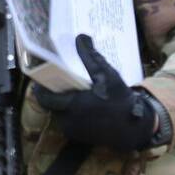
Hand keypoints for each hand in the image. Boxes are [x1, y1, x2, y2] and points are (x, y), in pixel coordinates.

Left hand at [34, 34, 162, 153]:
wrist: (134, 127)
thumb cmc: (120, 99)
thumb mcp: (107, 75)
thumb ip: (91, 57)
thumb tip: (81, 37)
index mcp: (72, 105)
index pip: (44, 98)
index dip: (40, 88)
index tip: (41, 79)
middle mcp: (67, 120)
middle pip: (50, 105)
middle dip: (52, 94)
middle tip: (58, 83)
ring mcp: (71, 130)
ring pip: (57, 114)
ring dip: (61, 104)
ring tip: (69, 93)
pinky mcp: (76, 137)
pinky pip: (66, 122)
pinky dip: (69, 114)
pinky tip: (79, 105)